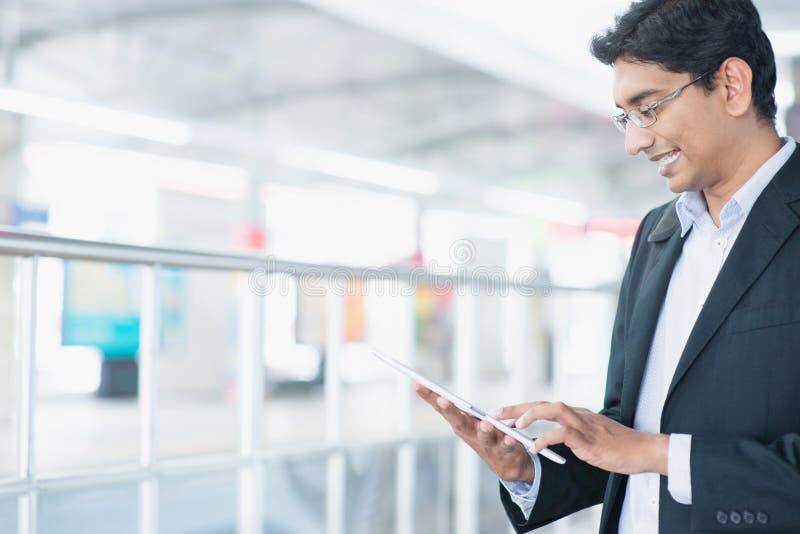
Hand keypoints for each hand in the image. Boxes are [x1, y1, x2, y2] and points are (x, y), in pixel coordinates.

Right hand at [414, 383, 535, 481]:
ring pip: (484, 436)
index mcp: (460, 423)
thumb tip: (422, 385)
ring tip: (485, 425)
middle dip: (450, 410)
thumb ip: (452, 407)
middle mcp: (470, 433)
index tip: (417, 383)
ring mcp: (487, 443)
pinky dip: (508, 441)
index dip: (429, 396)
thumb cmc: (482, 436)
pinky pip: (507, 445)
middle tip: (442, 399)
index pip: (442, 407)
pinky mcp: (505, 450)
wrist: (507, 465)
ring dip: (484, 430)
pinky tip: (510, 438)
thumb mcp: (466, 421)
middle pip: (458, 421)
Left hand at [494, 401, 667, 475]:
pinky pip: (563, 433)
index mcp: (574, 413)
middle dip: (516, 408)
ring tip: (514, 425)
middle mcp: (576, 413)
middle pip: (541, 403)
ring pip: (552, 409)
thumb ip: (570, 432)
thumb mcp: (588, 436)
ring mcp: (583, 423)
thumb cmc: (617, 446)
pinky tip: (534, 447)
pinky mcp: (588, 437)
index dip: (520, 408)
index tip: (500, 412)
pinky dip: (546, 438)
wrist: (642, 450)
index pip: (542, 405)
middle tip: (494, 414)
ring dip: (530, 415)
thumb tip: (548, 435)